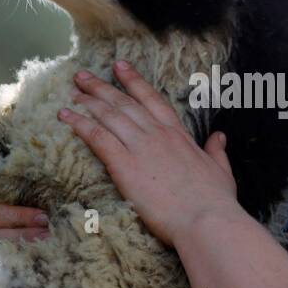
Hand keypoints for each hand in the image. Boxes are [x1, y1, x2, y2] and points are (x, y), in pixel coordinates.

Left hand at [59, 60, 240, 246]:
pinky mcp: (125, 166)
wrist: (205, 220)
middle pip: (124, 104)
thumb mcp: (221, 171)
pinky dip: (81, 125)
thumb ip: (216, 151)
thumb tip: (219, 136)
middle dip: (101, 87)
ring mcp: (140, 148)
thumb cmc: (215, 201)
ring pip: (108, 116)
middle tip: (82, 76)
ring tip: (71, 93)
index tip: (119, 67)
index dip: (134, 82)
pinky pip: (98, 138)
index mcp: (178, 135)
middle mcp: (157, 135)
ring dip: (88, 102)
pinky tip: (67, 116)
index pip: (151, 100)